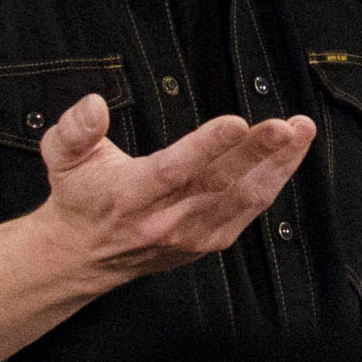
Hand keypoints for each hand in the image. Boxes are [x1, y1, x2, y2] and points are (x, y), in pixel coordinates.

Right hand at [0, 98, 317, 361]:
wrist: (83, 255)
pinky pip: (250, 210)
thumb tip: (94, 105)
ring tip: (301, 131)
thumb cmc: (79, 195)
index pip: (174, 170)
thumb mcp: (61, 155)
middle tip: (286, 125)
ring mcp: (193, 233)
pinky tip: (291, 153)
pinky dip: (275, 181)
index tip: (235, 122)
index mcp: (132, 194)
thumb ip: (75, 129)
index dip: (207, 147)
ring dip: (277, 164)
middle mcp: (166, 219)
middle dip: (258, 152)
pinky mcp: (210, 239)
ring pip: (243, 198)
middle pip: (220, 183)